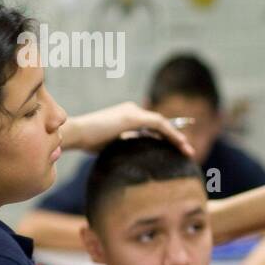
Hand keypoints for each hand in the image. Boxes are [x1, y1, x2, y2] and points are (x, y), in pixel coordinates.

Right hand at [63, 101, 194, 156]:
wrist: (76, 133)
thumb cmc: (89, 140)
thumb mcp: (113, 143)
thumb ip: (126, 143)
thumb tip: (137, 154)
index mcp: (127, 115)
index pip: (152, 126)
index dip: (167, 136)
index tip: (178, 148)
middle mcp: (131, 110)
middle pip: (160, 124)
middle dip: (175, 137)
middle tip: (188, 151)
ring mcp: (132, 111)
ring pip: (162, 123)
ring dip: (176, 137)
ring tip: (188, 151)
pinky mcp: (132, 117)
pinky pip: (158, 124)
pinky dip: (171, 133)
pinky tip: (180, 143)